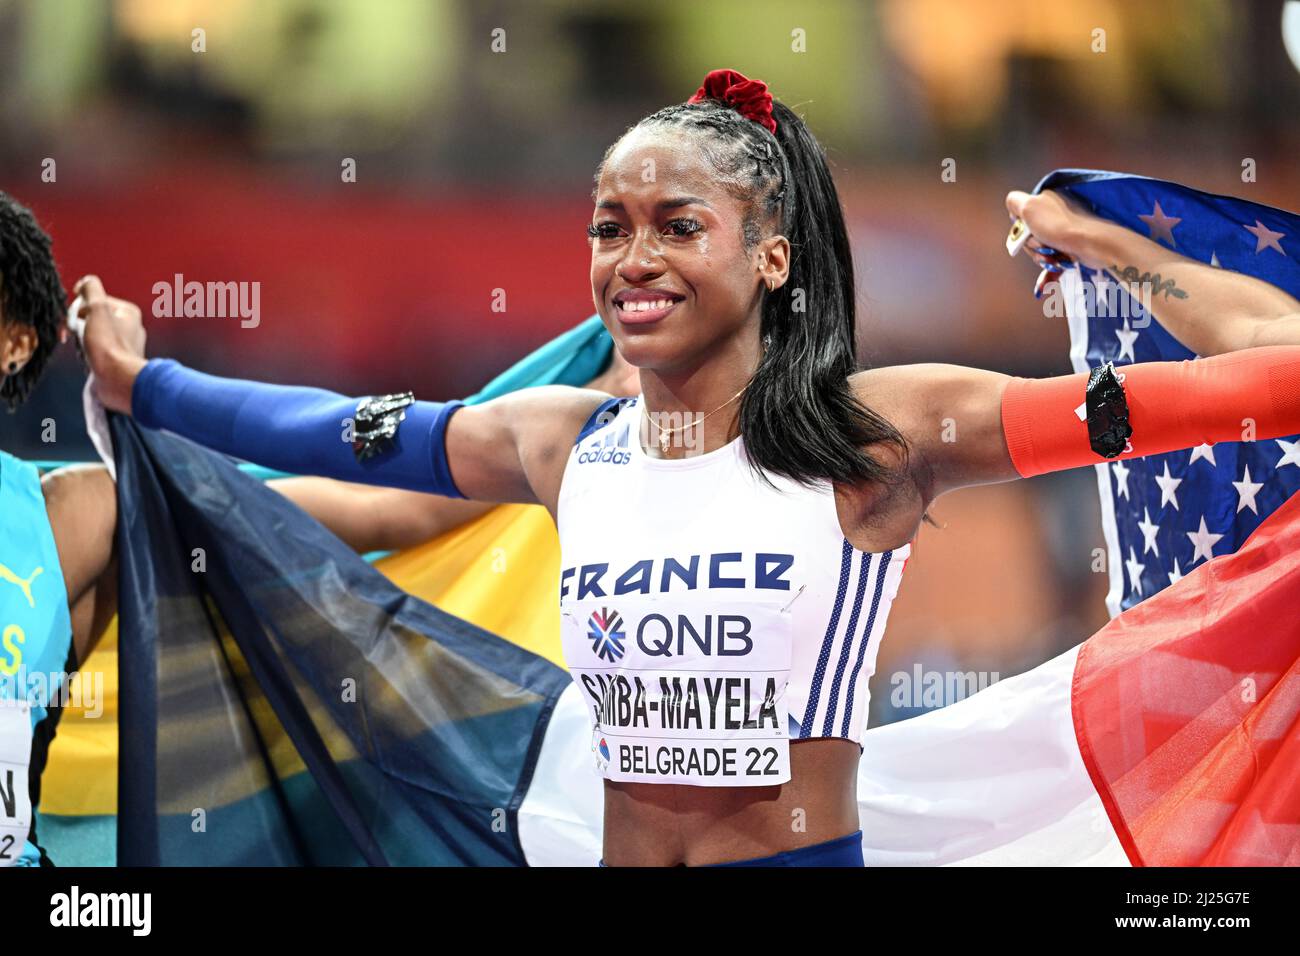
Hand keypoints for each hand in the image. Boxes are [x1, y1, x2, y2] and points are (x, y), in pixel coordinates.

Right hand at [75, 275, 146, 413]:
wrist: (117, 381)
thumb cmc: (109, 346)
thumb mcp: (97, 309)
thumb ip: (91, 290)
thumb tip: (86, 282)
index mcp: (128, 313)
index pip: (94, 301)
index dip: (80, 308)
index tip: (77, 318)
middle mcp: (129, 328)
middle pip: (92, 318)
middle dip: (79, 325)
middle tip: (78, 335)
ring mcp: (123, 346)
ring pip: (91, 335)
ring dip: (81, 341)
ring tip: (85, 350)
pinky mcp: (116, 361)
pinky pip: (94, 352)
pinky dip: (86, 354)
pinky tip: (88, 360)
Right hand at [1005, 189, 1106, 270]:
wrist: (1093, 245)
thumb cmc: (1060, 226)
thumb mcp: (1029, 207)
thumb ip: (1015, 202)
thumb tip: (1013, 208)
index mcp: (1047, 199)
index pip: (1022, 215)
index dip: (1021, 228)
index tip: (1027, 232)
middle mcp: (1056, 213)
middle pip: (1029, 235)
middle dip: (1032, 247)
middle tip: (1043, 247)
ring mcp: (1064, 230)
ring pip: (1040, 250)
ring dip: (1042, 259)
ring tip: (1052, 259)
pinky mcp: (1072, 246)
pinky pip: (1054, 261)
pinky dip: (1049, 273)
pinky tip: (1043, 285)